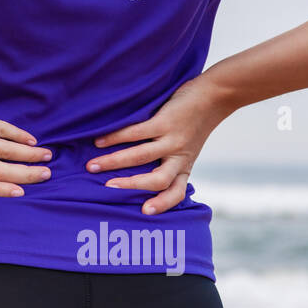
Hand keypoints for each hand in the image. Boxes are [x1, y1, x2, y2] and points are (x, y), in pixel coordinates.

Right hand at [85, 76, 235, 214]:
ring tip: (92, 165)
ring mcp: (173, 139)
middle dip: (130, 185)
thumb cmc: (194, 123)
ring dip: (115, 162)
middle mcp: (179, 157)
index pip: (177, 192)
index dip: (163, 204)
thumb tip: (133, 171)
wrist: (214, 96)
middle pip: (157, 180)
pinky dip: (116, 137)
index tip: (145, 212)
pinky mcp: (165, 122)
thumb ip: (169, 160)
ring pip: (141, 156)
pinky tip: (100, 140)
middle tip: (106, 187)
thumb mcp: (188, 148)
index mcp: (184, 166)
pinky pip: (137, 133)